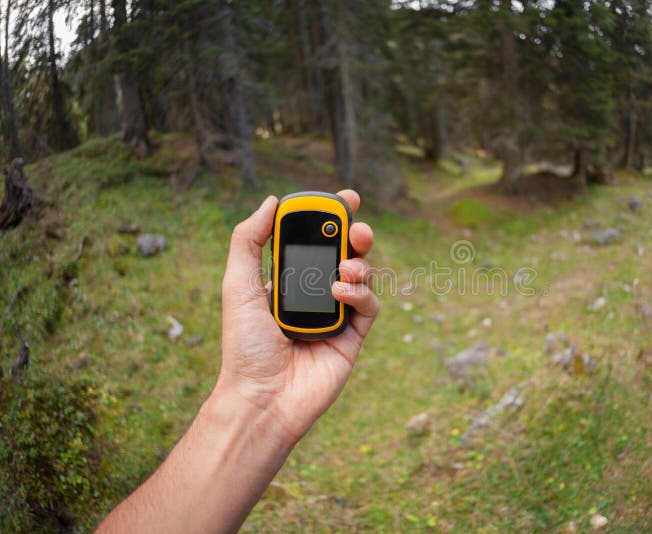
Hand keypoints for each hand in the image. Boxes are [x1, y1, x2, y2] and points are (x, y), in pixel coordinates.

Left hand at [215, 190, 378, 444]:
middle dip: (356, 235)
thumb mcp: (237, 286)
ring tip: (347, 267)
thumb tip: (270, 202)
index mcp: (288, 282)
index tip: (344, 199)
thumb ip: (248, 241)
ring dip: (359, 264)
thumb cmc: (245, 347)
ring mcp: (336, 317)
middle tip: (357, 227)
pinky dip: (361, 294)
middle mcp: (314, 296)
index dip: (331, 219)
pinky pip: (368, 307)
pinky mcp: (353, 339)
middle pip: (345, 255)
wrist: (261, 399)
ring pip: (362, 277)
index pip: (314, 242)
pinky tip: (342, 293)